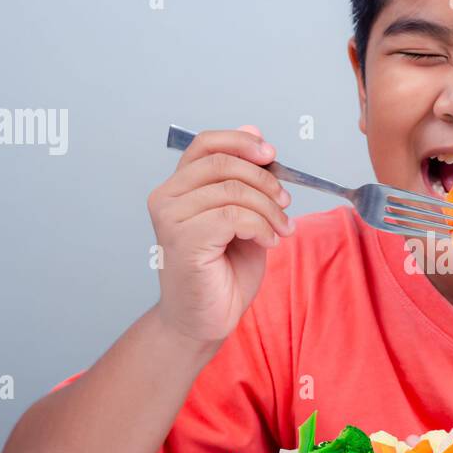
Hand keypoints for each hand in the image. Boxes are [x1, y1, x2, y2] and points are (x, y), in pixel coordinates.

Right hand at [147, 126, 293, 343]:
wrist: (206, 320)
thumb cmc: (222, 272)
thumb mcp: (242, 215)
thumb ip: (245, 178)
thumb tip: (255, 133)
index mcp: (178, 187)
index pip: (207, 143)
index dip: (242, 142)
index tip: (272, 155)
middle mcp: (166, 197)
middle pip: (223, 163)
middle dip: (265, 180)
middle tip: (286, 204)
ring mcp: (171, 218)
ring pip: (234, 191)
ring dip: (269, 209)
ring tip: (281, 229)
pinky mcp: (183, 240)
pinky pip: (235, 216)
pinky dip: (261, 227)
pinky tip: (268, 242)